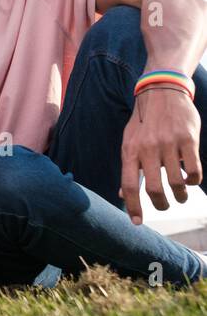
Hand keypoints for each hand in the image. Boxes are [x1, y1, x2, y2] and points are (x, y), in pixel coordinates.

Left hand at [120, 88, 202, 224]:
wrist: (161, 91)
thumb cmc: (143, 122)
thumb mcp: (129, 141)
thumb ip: (128, 167)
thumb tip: (122, 194)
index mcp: (130, 150)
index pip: (128, 185)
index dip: (133, 206)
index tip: (137, 223)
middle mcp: (147, 148)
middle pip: (153, 188)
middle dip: (160, 204)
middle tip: (165, 205)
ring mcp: (168, 144)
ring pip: (176, 182)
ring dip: (179, 195)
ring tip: (180, 195)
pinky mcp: (188, 140)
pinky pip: (193, 170)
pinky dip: (193, 181)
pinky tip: (190, 180)